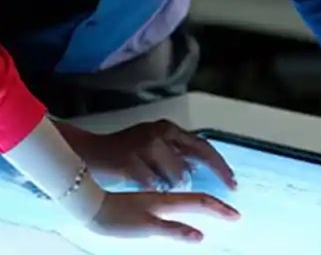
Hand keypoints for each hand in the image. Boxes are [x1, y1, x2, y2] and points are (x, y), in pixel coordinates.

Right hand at [58, 120, 236, 191]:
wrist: (88, 154)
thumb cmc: (121, 153)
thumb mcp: (152, 146)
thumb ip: (175, 154)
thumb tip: (197, 168)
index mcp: (166, 129)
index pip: (202, 145)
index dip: (220, 165)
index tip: (232, 182)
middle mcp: (159, 134)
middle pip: (195, 160)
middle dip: (212, 176)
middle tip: (226, 192)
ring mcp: (144, 147)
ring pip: (176, 178)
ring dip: (172, 187)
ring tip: (158, 187)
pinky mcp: (130, 163)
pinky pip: (154, 186)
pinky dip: (153, 191)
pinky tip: (144, 188)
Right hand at [90, 190, 240, 242]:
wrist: (84, 200)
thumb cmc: (106, 208)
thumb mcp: (134, 212)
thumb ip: (155, 217)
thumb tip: (175, 223)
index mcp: (157, 198)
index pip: (191, 195)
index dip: (211, 202)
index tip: (229, 210)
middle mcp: (158, 199)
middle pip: (196, 197)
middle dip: (220, 206)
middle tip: (239, 215)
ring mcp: (151, 209)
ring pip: (187, 203)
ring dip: (211, 209)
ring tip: (231, 215)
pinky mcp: (141, 222)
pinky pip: (166, 226)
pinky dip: (184, 231)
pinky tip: (198, 236)